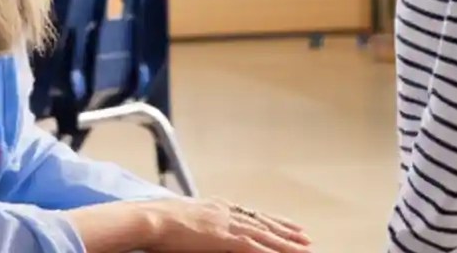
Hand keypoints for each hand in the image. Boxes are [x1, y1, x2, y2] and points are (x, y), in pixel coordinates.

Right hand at [144, 197, 310, 251]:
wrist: (150, 219)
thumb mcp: (182, 218)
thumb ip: (197, 223)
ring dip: (286, 243)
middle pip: (262, 222)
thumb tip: (201, 230)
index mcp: (215, 207)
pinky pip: (253, 247)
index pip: (250, 214)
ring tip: (305, 248)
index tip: (286, 224)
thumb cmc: (157, 221)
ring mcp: (226, 225)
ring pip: (264, 235)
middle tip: (306, 237)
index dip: (270, 220)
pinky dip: (270, 251)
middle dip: (285, 231)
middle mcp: (225, 212)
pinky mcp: (224, 238)